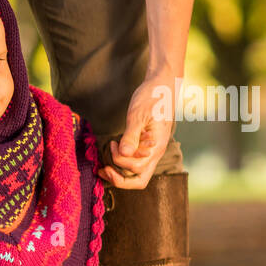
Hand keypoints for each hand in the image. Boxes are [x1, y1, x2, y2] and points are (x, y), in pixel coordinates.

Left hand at [99, 72, 174, 189]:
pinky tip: (112, 154)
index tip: (112, 144)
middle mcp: (155, 153)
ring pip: (137, 174)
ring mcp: (151, 151)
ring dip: (119, 173)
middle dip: (119, 180)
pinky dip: (122, 164)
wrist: (163, 85)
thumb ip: (131, 136)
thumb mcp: (138, 115)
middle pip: (139, 180)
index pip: (136, 169)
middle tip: (102, 170)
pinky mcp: (146, 146)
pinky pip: (135, 163)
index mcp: (156, 147)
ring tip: (103, 166)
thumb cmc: (152, 97)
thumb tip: (124, 153)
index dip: (120, 162)